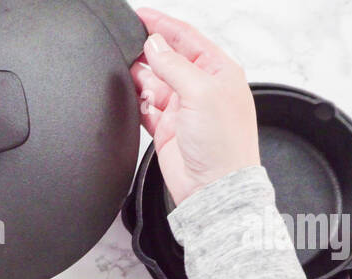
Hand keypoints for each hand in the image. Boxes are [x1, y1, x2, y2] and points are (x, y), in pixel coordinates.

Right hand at [130, 8, 259, 205]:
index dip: (163, 25)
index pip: (187, 37)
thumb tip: (154, 45)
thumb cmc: (224, 145)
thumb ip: (174, 66)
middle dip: (148, 50)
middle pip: (168, 57)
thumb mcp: (202, 93)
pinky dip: (137, 100)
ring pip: (154, 81)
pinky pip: (145, 106)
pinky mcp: (167, 128)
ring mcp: (183, 108)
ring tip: (127, 71)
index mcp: (219, 71)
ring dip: (141, 76)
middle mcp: (201, 87)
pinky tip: (131, 95)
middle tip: (126, 43)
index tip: (141, 15)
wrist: (213, 188)